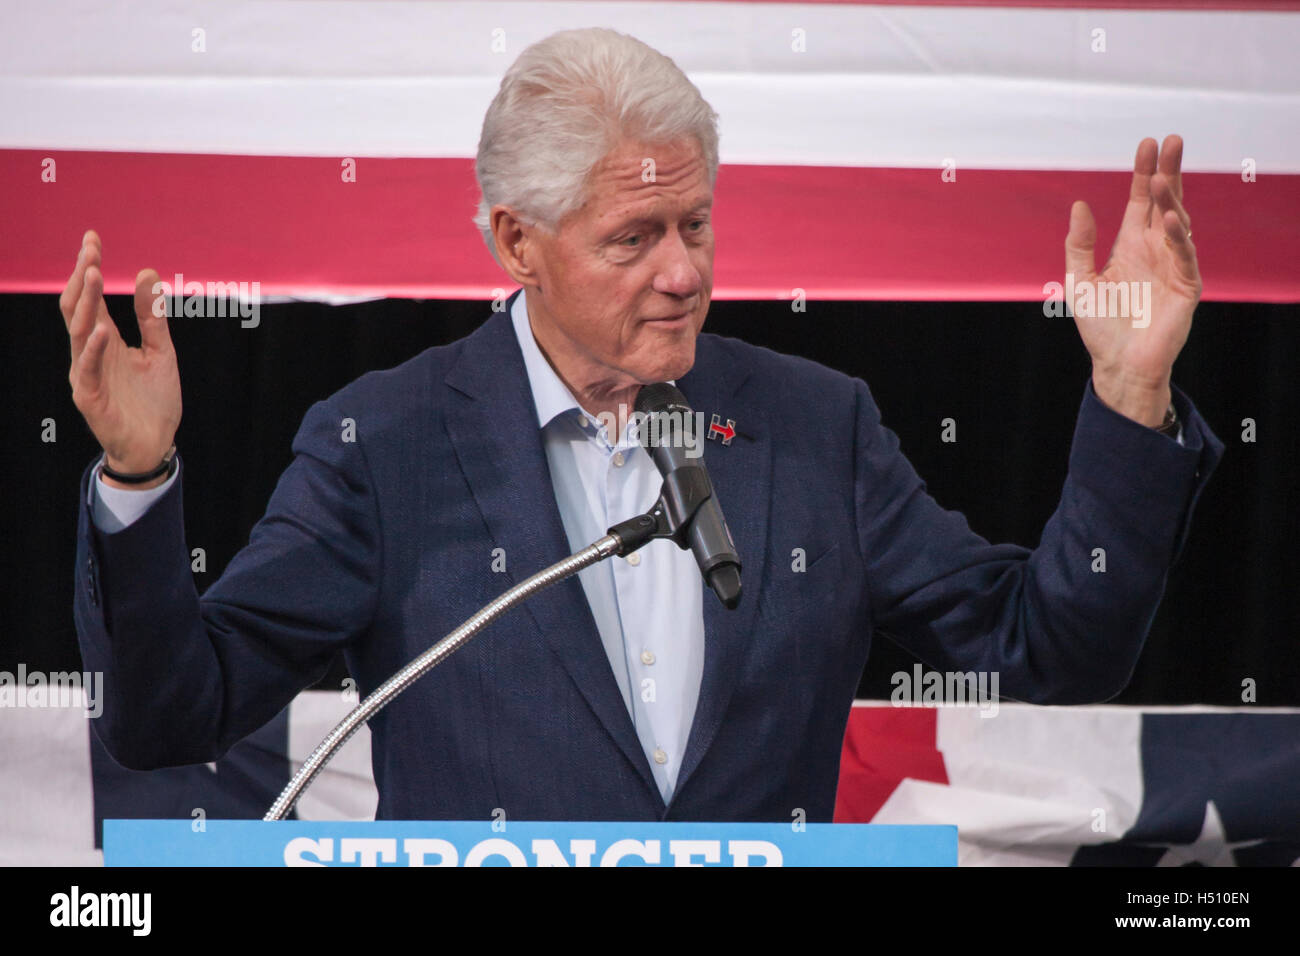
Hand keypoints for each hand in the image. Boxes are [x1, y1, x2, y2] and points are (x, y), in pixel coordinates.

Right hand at [61, 230, 181, 487]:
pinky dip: (94, 349)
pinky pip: (87, 369)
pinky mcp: (90, 397)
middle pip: (77, 307)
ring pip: (78, 331)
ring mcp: (86, 373)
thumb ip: (152, 316)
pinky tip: (102, 329)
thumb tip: (145, 272)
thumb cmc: (154, 400)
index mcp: (105, 340)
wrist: (155, 444)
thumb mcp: (161, 351)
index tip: (92, 238)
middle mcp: (90, 352)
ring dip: (85, 302)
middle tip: (89, 247)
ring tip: (91, 273)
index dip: (88, 267)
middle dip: (81, 276)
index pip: (90, 297)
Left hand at [1065, 135, 1200, 426]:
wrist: (1118, 365)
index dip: (1143, 172)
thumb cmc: (1100, 327)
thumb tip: (1078, 204)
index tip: (1147, 144)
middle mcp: (1154, 250)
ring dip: (1170, 200)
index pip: (1139, 201)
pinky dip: (1178, 237)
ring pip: (1176, 223)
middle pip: (1164, 202)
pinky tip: (1169, 219)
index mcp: (1130, 245)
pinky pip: (1184, 256)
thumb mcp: (1080, 280)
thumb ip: (1079, 244)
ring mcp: (1173, 266)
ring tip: (1161, 178)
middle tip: (1171, 141)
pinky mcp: (1186, 286)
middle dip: (1168, 172)